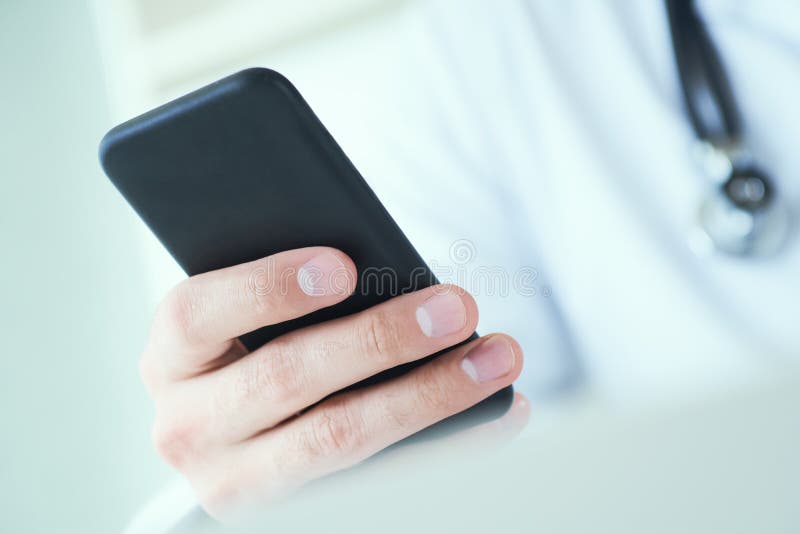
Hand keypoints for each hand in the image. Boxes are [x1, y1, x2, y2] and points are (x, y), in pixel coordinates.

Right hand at [141, 247, 524, 519]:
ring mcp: (236, 478)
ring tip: (496, 358)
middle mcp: (188, 423)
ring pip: (338, 438)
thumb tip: (388, 273)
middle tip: (456, 309)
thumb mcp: (246, 313)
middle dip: (380, 340)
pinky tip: (498, 412)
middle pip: (286, 377)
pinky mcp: (290, 510)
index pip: (200, 314)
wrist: (231, 429)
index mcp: (171, 354)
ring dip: (429, 396)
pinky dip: (447, 445)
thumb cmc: (251, 342)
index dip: (269, 288)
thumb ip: (289, 288)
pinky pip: (379, 479)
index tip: (344, 266)